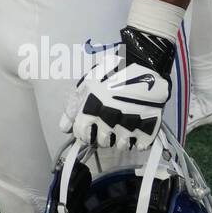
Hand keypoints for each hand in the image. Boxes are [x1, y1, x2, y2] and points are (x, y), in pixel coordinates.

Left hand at [59, 27, 172, 150]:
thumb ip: (73, 108)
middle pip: (100, 142)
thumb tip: (64, 127)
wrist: (145, 65)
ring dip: (119, 140)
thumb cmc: (113, 72)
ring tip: (122, 126)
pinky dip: (138, 141)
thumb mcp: (88, 85)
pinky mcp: (147, 130)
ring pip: (120, 146)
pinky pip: (139, 146)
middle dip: (102, 136)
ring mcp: (128, 127)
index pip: (81, 135)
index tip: (89, 129)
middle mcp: (107, 122)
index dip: (84, 133)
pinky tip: (136, 129)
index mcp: (91, 111)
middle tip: (107, 126)